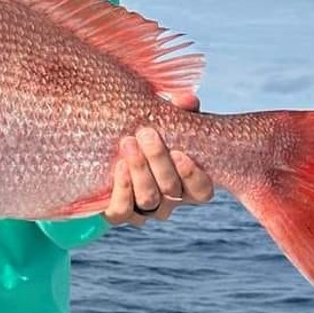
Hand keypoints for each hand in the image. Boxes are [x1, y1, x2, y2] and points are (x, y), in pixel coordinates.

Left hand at [105, 94, 213, 226]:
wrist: (111, 149)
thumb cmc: (151, 133)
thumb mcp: (168, 120)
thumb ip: (182, 110)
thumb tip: (186, 100)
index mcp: (188, 184)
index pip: (202, 191)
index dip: (193, 176)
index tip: (179, 153)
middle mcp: (169, 201)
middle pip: (171, 190)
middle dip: (158, 161)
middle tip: (146, 133)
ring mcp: (145, 210)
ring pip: (148, 200)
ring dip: (139, 171)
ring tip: (128, 143)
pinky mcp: (119, 212)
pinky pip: (121, 211)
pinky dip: (122, 190)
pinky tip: (119, 166)